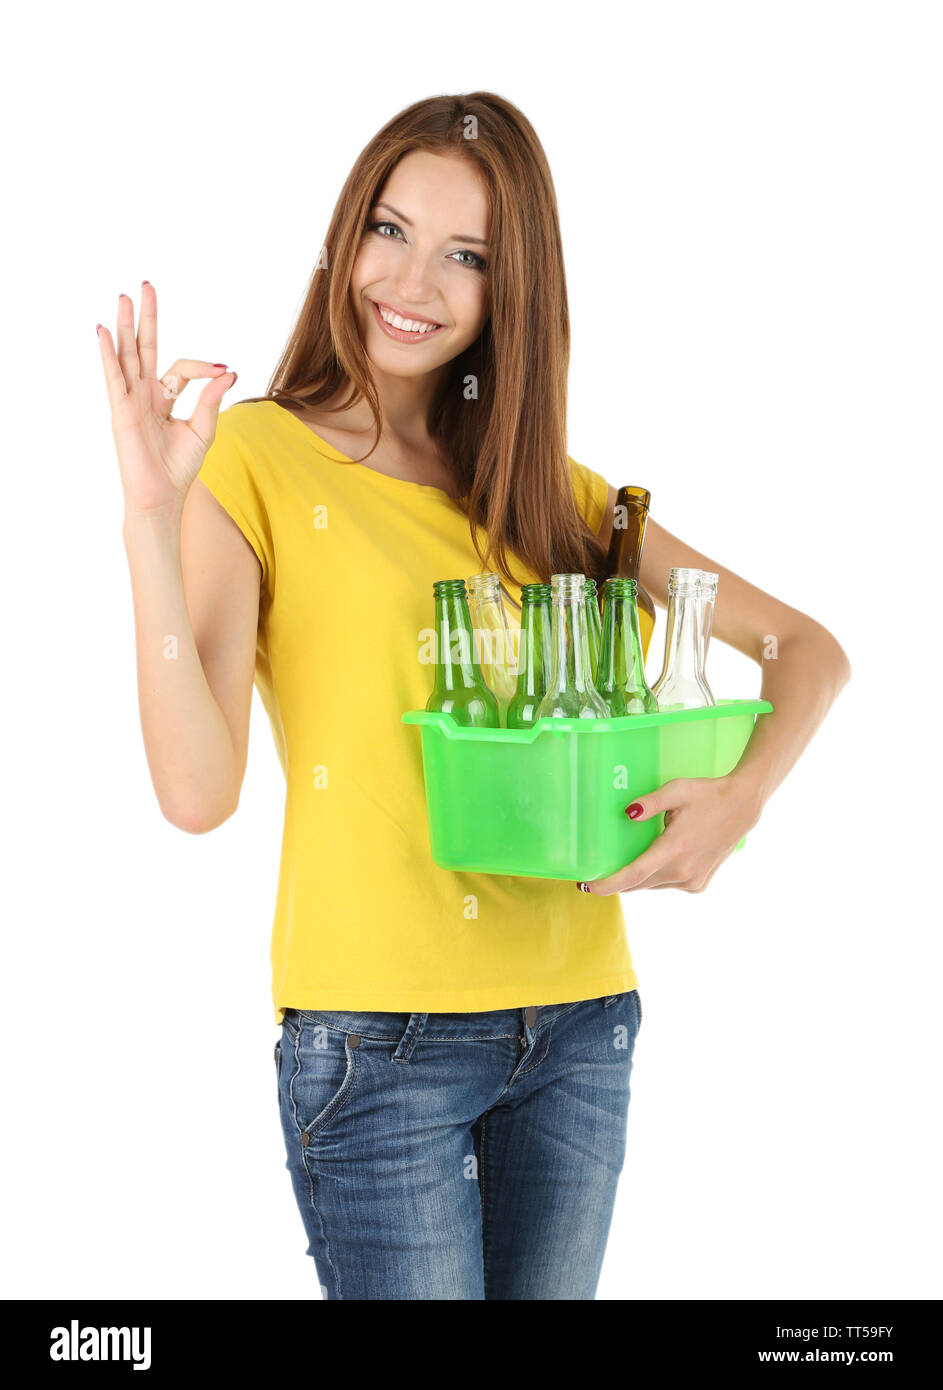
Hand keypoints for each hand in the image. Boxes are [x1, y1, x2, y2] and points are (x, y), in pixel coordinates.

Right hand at [98, 282, 235, 518]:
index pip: (181, 367)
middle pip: (144, 348)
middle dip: (145, 318)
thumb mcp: (203, 429)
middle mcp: (144, 395)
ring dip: (125, 326)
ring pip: (127, 356)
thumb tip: (229, 372)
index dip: (203, 367)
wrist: (162, 496)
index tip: (225, 372)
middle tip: (145, 287)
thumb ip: (212, 399)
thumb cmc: (179, 468)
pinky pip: (114, 378)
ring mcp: (130, 401)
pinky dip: (108, 355)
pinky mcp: (121, 411)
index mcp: (163, 398)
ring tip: (124, 297)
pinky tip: (103, 332)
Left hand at [577, 776, 762, 894]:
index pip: (634, 875)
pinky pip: (667, 884)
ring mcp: (692, 881)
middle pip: (639, 883)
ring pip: (652, 885)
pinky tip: (656, 861)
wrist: (742, 806)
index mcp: (674, 849)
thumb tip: (628, 813)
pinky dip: (656, 877)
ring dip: (637, 879)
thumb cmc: (707, 794)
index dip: (607, 884)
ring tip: (624, 864)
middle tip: (596, 873)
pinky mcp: (699, 884)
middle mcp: (683, 871)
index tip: (586, 887)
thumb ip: (650, 803)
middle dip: (616, 881)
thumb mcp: (677, 790)